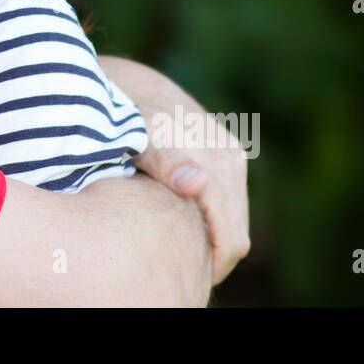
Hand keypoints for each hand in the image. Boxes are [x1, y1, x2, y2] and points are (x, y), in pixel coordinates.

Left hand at [98, 55, 250, 286]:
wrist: (129, 83)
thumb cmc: (128, 115)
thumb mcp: (139, 135)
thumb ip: (166, 159)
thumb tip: (194, 185)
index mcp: (218, 162)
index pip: (229, 238)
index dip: (210, 266)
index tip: (183, 280)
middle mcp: (231, 159)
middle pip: (235, 233)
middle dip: (212, 258)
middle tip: (177, 275)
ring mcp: (229, 155)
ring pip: (233, 219)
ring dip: (211, 239)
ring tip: (178, 256)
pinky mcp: (221, 153)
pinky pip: (226, 201)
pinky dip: (210, 221)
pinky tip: (181, 227)